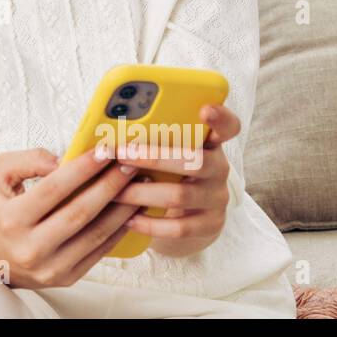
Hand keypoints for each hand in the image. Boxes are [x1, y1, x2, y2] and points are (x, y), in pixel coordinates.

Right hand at [0, 147, 142, 289]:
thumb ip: (27, 160)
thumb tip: (62, 159)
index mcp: (10, 220)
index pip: (53, 189)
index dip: (82, 169)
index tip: (104, 152)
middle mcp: (30, 248)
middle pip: (80, 212)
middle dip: (110, 185)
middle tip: (130, 165)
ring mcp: (50, 267)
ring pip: (95, 234)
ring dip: (122, 207)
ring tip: (138, 185)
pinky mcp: (66, 278)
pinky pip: (99, 251)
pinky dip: (118, 229)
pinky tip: (129, 210)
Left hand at [110, 103, 238, 256]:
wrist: (187, 219)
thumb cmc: (167, 174)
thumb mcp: (167, 153)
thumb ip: (152, 139)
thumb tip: (108, 131)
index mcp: (210, 143)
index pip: (227, 126)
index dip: (220, 118)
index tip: (205, 109)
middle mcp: (219, 168)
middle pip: (195, 160)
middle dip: (153, 157)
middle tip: (121, 154)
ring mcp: (217, 198)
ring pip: (180, 195)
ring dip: (142, 193)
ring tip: (113, 192)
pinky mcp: (210, 225)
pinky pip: (180, 227)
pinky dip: (150, 223)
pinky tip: (128, 219)